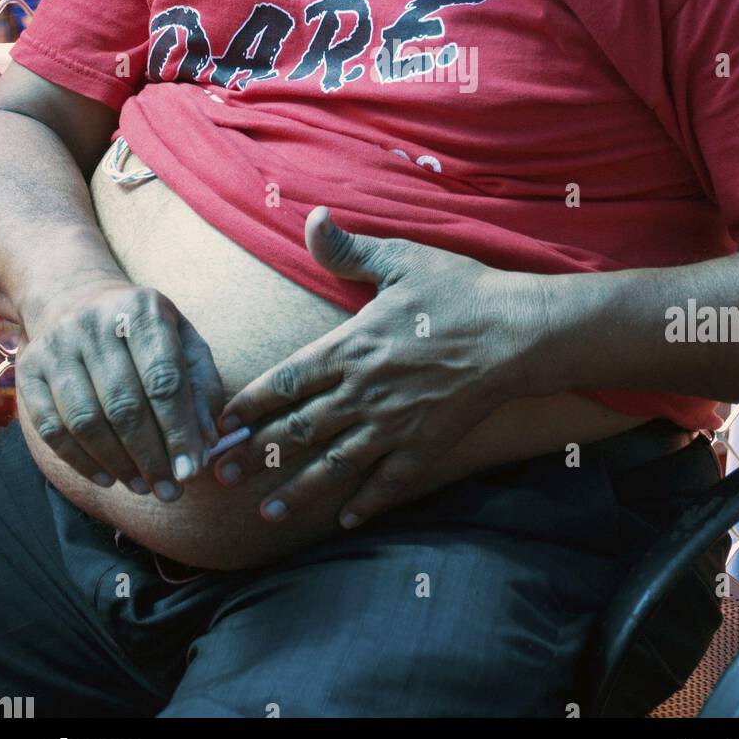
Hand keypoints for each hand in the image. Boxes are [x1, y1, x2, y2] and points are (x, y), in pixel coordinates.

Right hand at [16, 277, 224, 499]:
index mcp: (141, 310)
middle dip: (151, 457)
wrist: (75, 297)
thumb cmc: (142, 329)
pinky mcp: (29, 370)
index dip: (179, 431)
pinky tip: (108, 477)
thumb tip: (205, 442)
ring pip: (86, 421)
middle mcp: (95, 323)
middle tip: (170, 490)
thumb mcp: (183, 340)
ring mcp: (57, 346)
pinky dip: (80, 461)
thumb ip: (201, 386)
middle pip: (124, 405)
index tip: (191, 471)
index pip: (163, 379)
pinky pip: (51, 428)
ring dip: (117, 463)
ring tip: (142, 486)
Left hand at [212, 207, 542, 528]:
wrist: (519, 333)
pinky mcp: (426, 445)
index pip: (286, 382)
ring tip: (266, 514)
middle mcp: (364, 392)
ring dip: (297, 491)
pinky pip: (388, 481)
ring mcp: (395, 424)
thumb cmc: (460, 292)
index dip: (248, 405)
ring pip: (334, 465)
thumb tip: (311, 217)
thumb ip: (348, 249)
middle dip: (254, 456)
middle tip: (220, 477)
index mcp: (351, 348)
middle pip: (297, 430)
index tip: (218, 424)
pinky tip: (344, 520)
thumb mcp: (401, 259)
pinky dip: (364, 503)